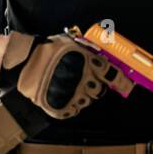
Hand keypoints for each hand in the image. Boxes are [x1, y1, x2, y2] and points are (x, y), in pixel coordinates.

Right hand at [0, 32, 124, 118]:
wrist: (25, 62)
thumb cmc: (47, 50)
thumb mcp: (72, 44)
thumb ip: (88, 51)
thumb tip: (100, 54)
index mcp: (89, 64)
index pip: (113, 75)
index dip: (122, 81)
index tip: (127, 85)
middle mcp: (85, 80)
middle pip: (100, 90)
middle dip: (97, 86)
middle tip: (87, 80)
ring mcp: (73, 95)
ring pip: (87, 101)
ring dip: (82, 94)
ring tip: (70, 85)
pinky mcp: (61, 106)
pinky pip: (72, 109)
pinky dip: (70, 104)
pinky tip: (63, 94)